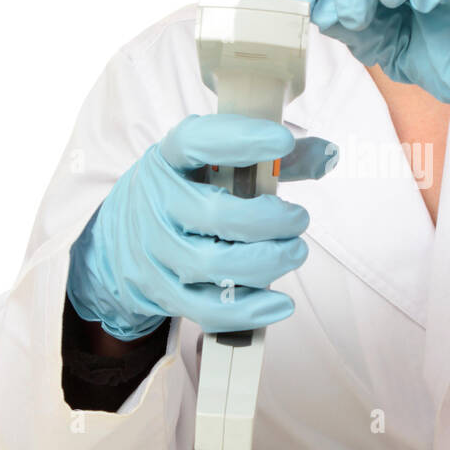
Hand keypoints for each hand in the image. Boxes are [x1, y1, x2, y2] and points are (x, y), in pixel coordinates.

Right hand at [66, 113, 337, 339]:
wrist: (119, 241)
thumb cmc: (187, 193)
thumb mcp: (216, 164)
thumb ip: (274, 159)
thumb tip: (330, 155)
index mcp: (169, 159)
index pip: (196, 142)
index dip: (239, 139)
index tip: (282, 141)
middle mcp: (156, 203)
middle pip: (213, 216)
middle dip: (270, 221)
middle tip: (299, 219)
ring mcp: (156, 251)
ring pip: (212, 266)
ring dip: (267, 263)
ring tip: (295, 252)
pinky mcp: (162, 293)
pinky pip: (206, 309)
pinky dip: (249, 310)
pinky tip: (281, 303)